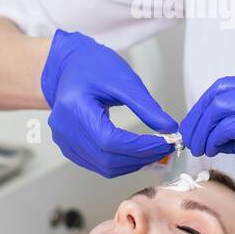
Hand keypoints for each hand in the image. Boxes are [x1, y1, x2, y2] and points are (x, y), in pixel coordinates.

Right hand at [41, 29, 176, 177]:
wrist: (71, 66)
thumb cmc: (94, 67)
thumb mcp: (124, 79)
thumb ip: (146, 107)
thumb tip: (169, 128)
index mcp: (74, 107)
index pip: (109, 140)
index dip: (140, 146)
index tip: (166, 142)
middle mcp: (65, 128)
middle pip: (107, 158)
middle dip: (141, 157)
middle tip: (165, 147)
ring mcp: (65, 141)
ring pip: (104, 167)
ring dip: (133, 163)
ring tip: (154, 150)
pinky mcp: (69, 147)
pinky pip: (98, 164)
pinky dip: (121, 163)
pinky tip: (136, 152)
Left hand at [179, 69, 234, 227]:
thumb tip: (202, 126)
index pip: (228, 85)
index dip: (206, 104)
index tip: (194, 123)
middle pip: (220, 91)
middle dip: (199, 115)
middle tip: (190, 136)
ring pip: (219, 108)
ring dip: (203, 130)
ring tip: (200, 147)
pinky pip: (226, 128)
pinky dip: (214, 139)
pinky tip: (213, 150)